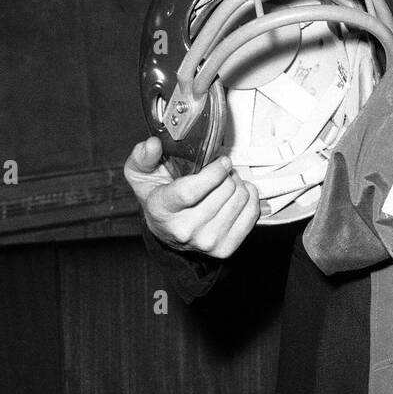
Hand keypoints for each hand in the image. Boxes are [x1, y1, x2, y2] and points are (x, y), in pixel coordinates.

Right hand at [123, 136, 259, 258]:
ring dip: (237, 184)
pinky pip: (251, 214)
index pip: (191, 192)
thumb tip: (152, 144)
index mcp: (162, 210)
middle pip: (223, 192)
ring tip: (225, 183)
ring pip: (240, 199)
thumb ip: (142, 157)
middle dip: (226, 174)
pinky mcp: (225, 248)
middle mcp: (184, 230)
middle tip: (220, 171)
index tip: (221, 161)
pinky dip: (249, 198)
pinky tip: (236, 195)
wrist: (166, 231)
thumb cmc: (157, 198)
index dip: (213, 173)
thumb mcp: (140, 174)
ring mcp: (206, 241)